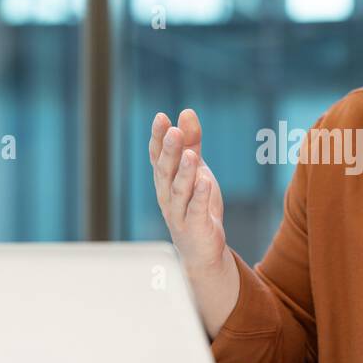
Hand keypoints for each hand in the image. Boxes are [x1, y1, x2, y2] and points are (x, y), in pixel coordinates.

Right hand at [148, 109, 239, 339]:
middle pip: (166, 169)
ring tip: (190, 153)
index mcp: (165, 179)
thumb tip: (186, 112)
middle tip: (174, 131)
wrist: (201, 250)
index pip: (158, 155)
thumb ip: (192, 142)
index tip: (162, 117)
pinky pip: (196, 209)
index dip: (159, 137)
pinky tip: (205, 181)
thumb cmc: (195, 205)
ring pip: (179, 189)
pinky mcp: (195, 226)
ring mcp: (179, 212)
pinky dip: (199, 195)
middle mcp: (166, 194)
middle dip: (169, 150)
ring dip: (184, 171)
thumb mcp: (196, 169)